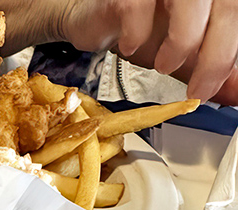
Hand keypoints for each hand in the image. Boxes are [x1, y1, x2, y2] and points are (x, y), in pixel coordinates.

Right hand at [59, 0, 237, 102]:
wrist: (94, 16)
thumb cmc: (139, 24)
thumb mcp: (184, 51)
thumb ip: (210, 65)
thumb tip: (235, 92)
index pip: (235, 15)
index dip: (227, 55)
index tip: (210, 87)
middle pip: (226, 6)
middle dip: (215, 57)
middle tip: (197, 89)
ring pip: (190, 0)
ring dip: (181, 42)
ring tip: (164, 65)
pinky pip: (138, 7)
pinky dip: (137, 32)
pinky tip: (132, 44)